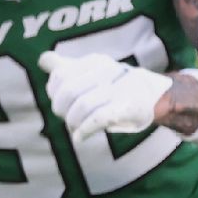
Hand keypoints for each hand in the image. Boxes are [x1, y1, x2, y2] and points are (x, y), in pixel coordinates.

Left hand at [39, 51, 171, 140]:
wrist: (154, 95)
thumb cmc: (117, 87)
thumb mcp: (93, 73)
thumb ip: (67, 67)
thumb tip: (43, 60)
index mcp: (95, 61)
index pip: (60, 74)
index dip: (54, 92)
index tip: (63, 101)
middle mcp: (106, 71)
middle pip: (68, 91)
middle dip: (62, 109)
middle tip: (69, 116)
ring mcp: (117, 89)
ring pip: (81, 106)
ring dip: (73, 122)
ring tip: (76, 127)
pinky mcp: (126, 107)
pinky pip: (97, 118)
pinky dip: (84, 130)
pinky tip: (80, 137)